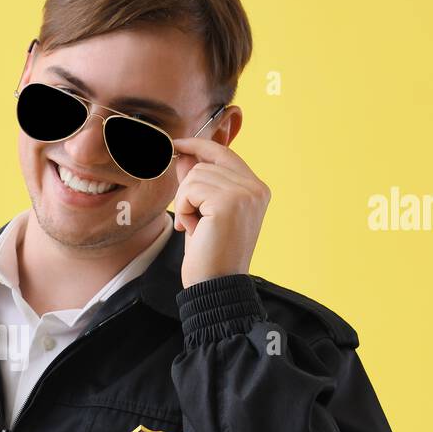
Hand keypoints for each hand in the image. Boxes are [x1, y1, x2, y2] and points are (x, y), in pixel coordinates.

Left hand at [170, 136, 270, 286]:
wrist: (215, 286)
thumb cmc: (210, 254)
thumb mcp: (202, 212)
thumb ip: (196, 182)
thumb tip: (182, 154)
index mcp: (256, 189)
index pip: (224, 154)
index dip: (199, 146)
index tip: (176, 145)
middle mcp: (256, 188)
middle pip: (205, 165)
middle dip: (188, 191)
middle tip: (193, 221)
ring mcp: (245, 193)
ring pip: (195, 176)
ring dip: (185, 203)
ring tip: (196, 227)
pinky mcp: (229, 202)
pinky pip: (190, 189)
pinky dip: (183, 209)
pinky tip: (193, 229)